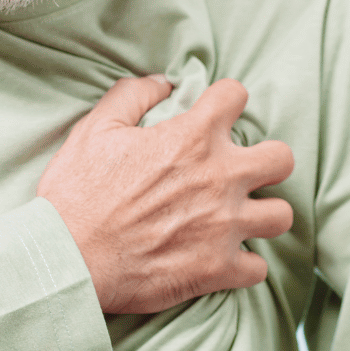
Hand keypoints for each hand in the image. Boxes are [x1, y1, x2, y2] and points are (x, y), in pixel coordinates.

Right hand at [37, 75, 294, 313]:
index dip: (225, 101)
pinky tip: (224, 258)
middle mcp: (220, 178)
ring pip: (281, 215)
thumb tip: (162, 81)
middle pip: (282, 158)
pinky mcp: (218, 269)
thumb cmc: (77, 193)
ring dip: (263, 215)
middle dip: (267, 161)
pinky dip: (244, 265)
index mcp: (192, 137)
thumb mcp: (94, 129)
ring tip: (240, 217)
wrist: (67, 259)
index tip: (215, 114)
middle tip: (241, 171)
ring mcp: (224, 225)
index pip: (236, 96)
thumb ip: (133, 96)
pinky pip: (258, 268)